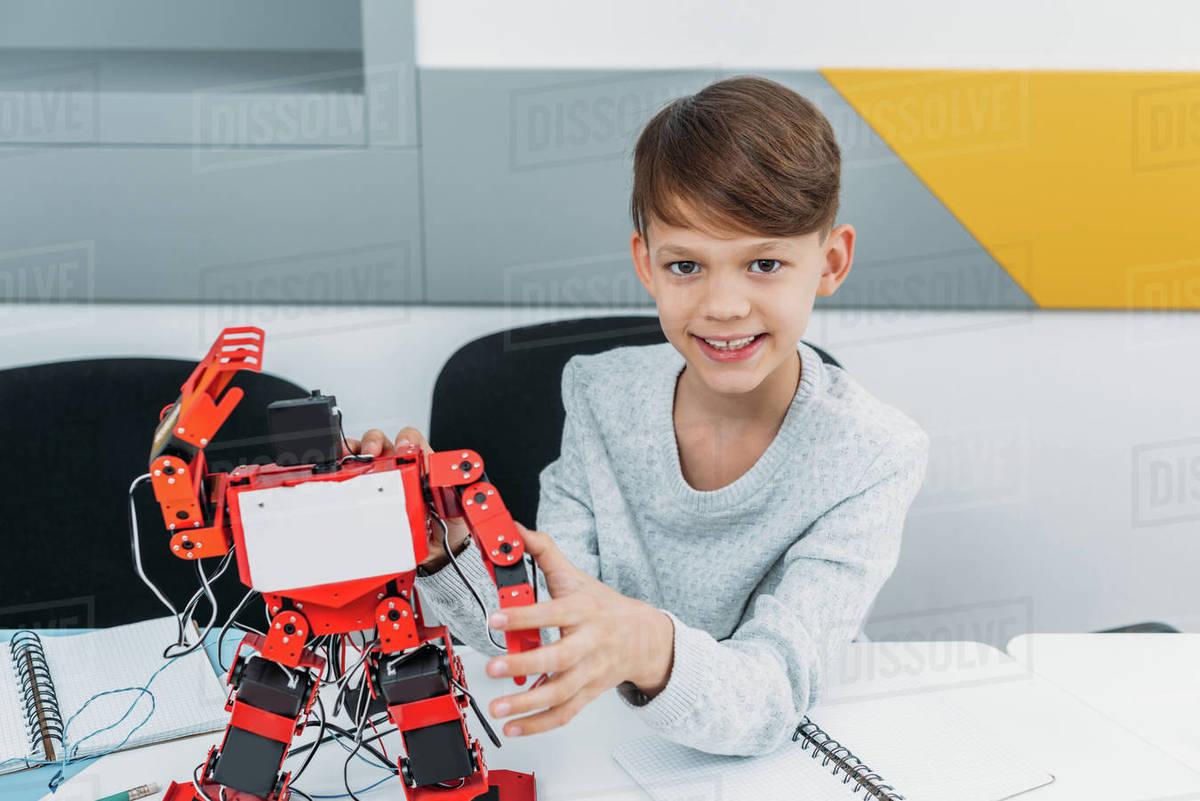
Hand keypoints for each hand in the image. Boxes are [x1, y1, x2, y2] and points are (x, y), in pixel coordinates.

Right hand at [344, 426, 469, 571]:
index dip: (404, 439)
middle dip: (372, 442)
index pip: (410, 440)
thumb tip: (453, 481)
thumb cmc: (445, 525)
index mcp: (420, 464)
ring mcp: (379, 481)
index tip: (402, 448)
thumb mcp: (455, 507)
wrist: (435, 553)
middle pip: (380, 442)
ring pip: (360, 457)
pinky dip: (339, 476)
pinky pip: (348, 481)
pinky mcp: (365, 497)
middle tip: (371, 454)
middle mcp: (398, 468)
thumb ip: (454, 492)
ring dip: (351, 454)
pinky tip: (336, 477)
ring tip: (347, 462)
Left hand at [484, 522, 674, 736]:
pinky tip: (515, 727)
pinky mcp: (589, 693)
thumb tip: (516, 529)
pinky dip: (540, 724)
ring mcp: (590, 672)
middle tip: (493, 667)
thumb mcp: (576, 576)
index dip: (525, 616)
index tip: (497, 618)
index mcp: (583, 611)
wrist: (646, 638)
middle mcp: (588, 643)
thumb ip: (544, 551)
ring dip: (528, 704)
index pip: (553, 612)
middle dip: (524, 663)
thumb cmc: (604, 607)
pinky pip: (565, 713)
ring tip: (499, 708)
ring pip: (561, 692)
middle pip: (558, 658)